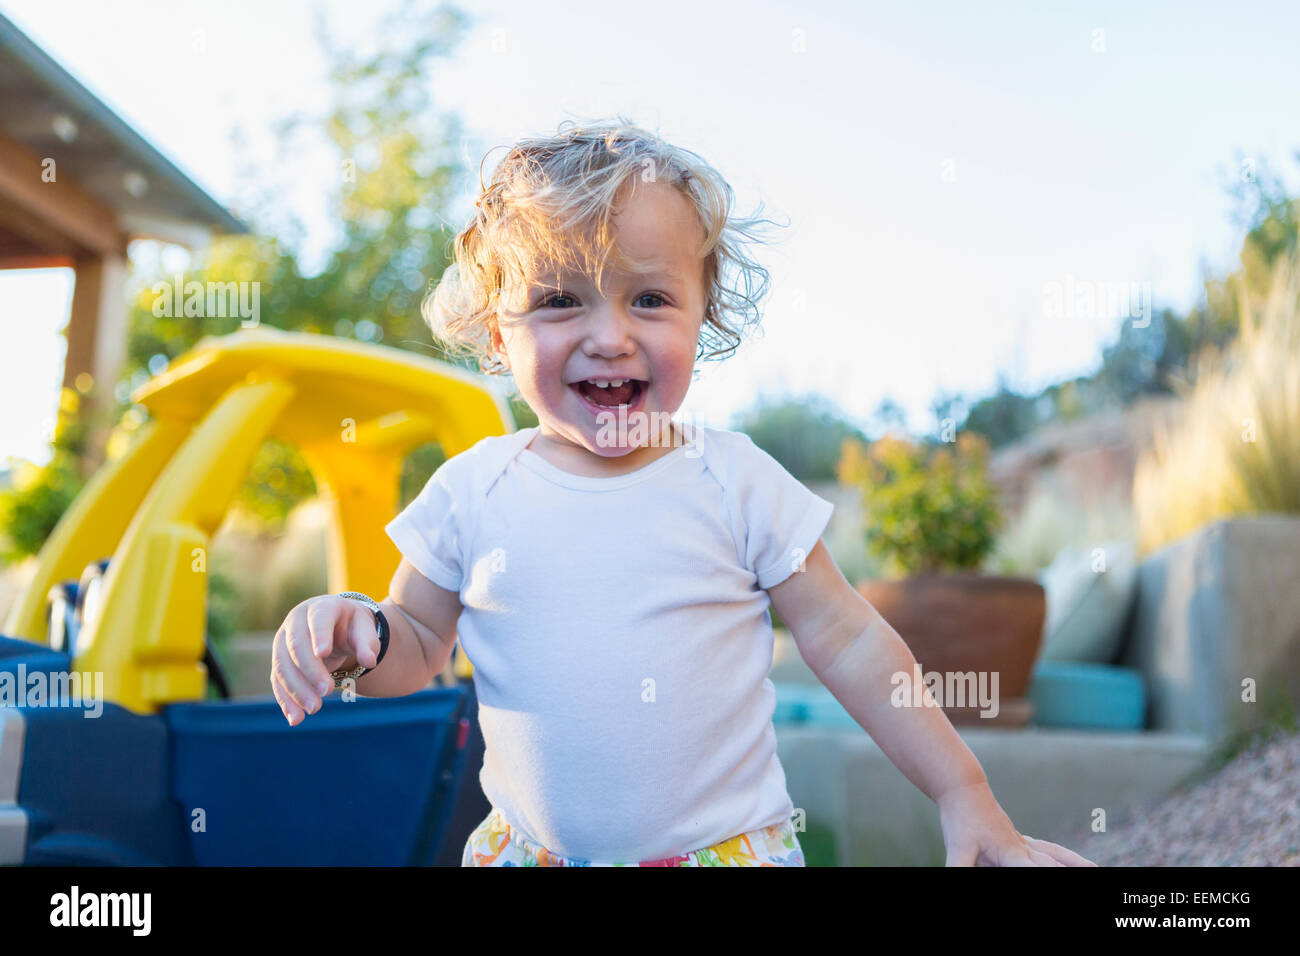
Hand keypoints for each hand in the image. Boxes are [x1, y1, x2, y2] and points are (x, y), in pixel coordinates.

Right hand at [270, 595, 382, 725]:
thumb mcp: (364, 630)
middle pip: (297, 645)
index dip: (320, 635)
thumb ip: (368, 643)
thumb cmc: (352, 627)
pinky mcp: (279, 660)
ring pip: (283, 665)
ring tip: (314, 709)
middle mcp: (296, 621)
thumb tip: (370, 661)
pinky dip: (285, 700)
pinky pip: (277, 680)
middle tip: (327, 691)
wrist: (334, 626)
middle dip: (310, 670)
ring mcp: (283, 640)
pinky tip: (295, 718)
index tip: (323, 654)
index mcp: (321, 607)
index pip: (318, 619)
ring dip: (296, 689)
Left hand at [937, 779, 1096, 865]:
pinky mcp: (1019, 838)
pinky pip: (1048, 849)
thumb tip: (953, 878)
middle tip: (1096, 872)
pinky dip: (1063, 856)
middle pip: (1052, 864)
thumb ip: (959, 867)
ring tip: (1095, 868)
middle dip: (1073, 870)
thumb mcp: (956, 848)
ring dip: (1076, 862)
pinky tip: (1069, 860)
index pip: (1035, 870)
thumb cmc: (960, 819)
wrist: (963, 789)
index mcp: (1011, 854)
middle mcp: (1022, 848)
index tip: (1068, 876)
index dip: (1050, 874)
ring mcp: (1022, 842)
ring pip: (1055, 854)